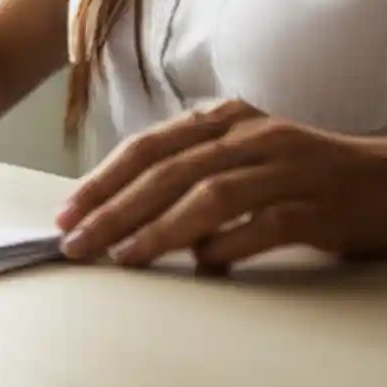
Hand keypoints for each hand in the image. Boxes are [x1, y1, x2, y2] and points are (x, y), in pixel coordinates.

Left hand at [56, 100, 386, 267]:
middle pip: (167, 171)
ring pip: (208, 194)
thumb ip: (191, 175)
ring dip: (158, 229)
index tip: (66, 213)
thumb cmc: (306, 174)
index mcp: (225, 121)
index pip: (148, 147)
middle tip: (78, 242)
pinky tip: (203, 265)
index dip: (103, 180)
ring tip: (122, 257)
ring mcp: (287, 168)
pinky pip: (264, 224)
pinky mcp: (319, 204)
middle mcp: (251, 136)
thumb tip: (126, 211)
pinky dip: (229, 244)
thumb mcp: (243, 159)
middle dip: (114, 209)